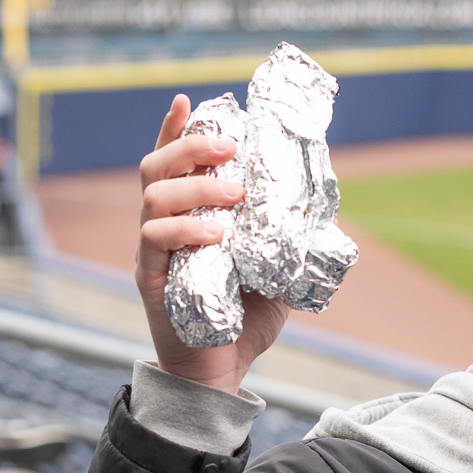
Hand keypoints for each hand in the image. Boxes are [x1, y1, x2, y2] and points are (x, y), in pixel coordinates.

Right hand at [134, 94, 292, 394]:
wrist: (221, 372)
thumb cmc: (245, 320)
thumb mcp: (277, 271)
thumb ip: (287, 237)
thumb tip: (322, 209)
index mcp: (189, 215)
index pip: (173, 162)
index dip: (176, 129)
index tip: (188, 100)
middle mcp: (164, 225)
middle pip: (156, 166)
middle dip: (192, 146)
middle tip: (231, 150)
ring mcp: (154, 250)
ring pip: (153, 194)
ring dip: (196, 186)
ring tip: (235, 196)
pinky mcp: (150, 276)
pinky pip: (155, 237)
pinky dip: (186, 228)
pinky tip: (217, 234)